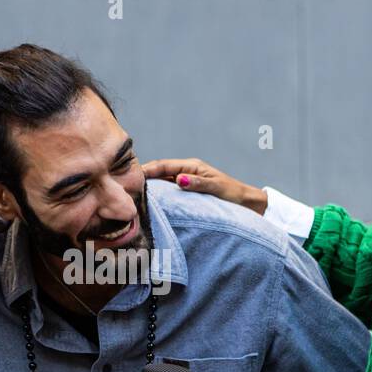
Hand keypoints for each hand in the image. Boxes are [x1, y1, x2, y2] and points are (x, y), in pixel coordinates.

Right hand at [141, 158, 267, 214]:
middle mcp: (185, 173)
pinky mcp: (186, 194)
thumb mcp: (217, 188)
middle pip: (158, 174)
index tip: (131, 177)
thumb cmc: (234, 195)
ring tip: (130, 197)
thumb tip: (179, 179)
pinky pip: (166, 193)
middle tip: (124, 188)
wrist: (247, 205)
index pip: (163, 166)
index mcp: (190, 167)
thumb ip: (198, 184)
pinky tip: (146, 205)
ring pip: (160, 184)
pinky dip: (156, 197)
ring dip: (147, 189)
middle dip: (141, 179)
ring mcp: (184, 183)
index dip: (146, 170)